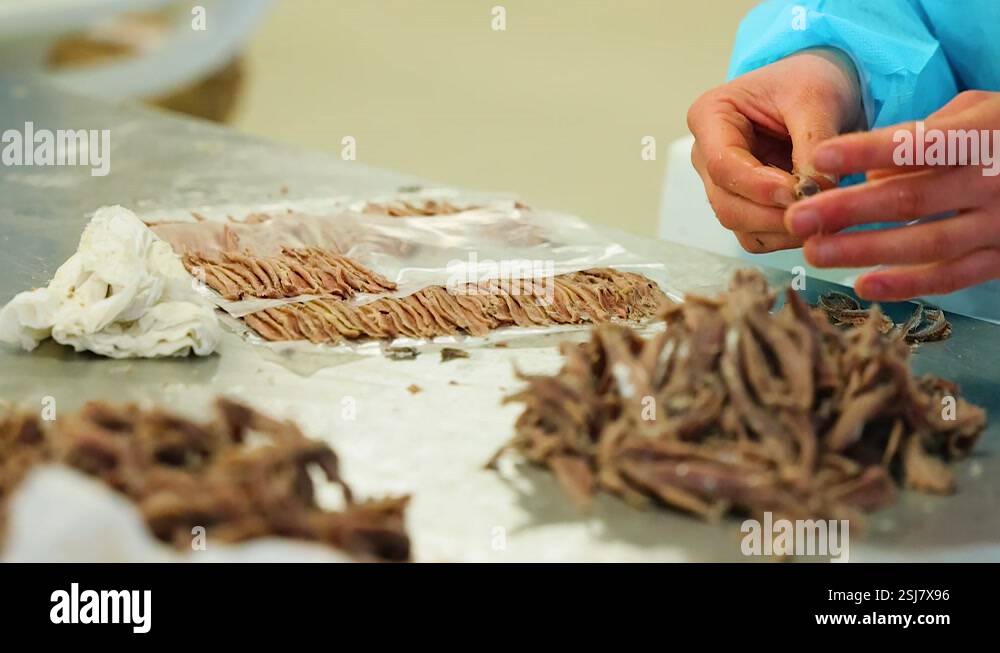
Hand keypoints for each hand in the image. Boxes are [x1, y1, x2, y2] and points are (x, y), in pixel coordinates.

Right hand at [688, 49, 862, 252]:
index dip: (759, 186)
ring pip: (741, 227)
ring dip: (783, 229)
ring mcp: (722, 186)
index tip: (800, 190)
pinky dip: (788, 235)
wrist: (820, 89)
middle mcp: (707, 157)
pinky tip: (817, 218)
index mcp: (710, 117)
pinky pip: (760, 237)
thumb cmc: (810, 80)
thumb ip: (814, 142)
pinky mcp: (745, 207)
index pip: (722, 165)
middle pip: (727, 204)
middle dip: (773, 214)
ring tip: (824, 214)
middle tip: (818, 212)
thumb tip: (816, 189)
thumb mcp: (816, 97)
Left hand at [786, 91, 999, 300]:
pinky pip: (952, 277)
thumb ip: (924, 136)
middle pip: (911, 198)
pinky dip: (907, 284)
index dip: (867, 149)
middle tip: (798, 216)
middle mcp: (993, 181)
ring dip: (864, 250)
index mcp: (984, 136)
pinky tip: (863, 285)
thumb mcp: (977, 114)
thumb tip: (871, 171)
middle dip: (848, 209)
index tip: (819, 156)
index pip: (918, 143)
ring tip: (815, 251)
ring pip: (925, 243)